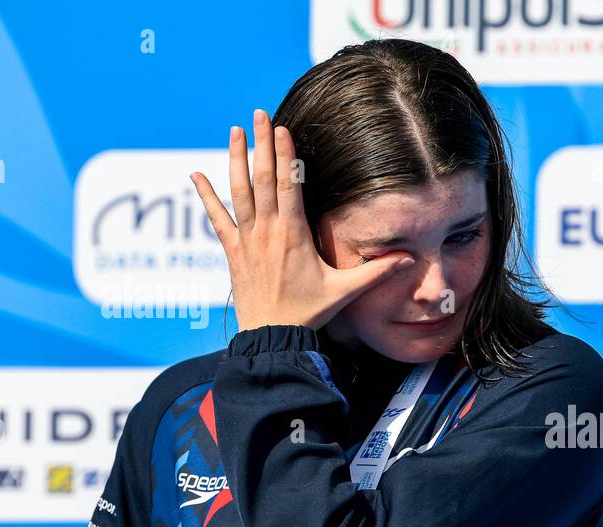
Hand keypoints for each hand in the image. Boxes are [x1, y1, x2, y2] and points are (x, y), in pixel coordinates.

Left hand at [190, 108, 414, 331]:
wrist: (271, 336)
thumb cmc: (308, 312)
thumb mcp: (345, 291)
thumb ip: (376, 272)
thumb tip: (408, 259)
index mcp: (293, 234)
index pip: (288, 185)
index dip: (286, 155)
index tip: (282, 128)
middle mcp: (266, 231)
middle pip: (263, 178)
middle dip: (262, 144)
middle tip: (259, 114)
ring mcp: (246, 239)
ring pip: (238, 191)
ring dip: (235, 159)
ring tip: (234, 131)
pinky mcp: (233, 250)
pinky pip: (217, 217)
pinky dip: (206, 195)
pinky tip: (194, 174)